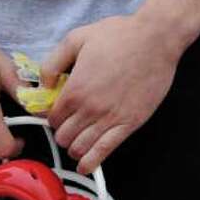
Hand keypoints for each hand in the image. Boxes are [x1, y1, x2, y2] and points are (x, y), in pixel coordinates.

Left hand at [41, 12, 182, 173]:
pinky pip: (104, 151)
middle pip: (63, 136)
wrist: (157, 38)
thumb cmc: (120, 35)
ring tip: (79, 139)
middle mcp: (90, 108)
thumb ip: (53, 62)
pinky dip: (91, 162)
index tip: (59, 111)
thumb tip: (43, 84)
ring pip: (80, 148)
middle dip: (63, 131)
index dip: (53, 116)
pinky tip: (86, 164)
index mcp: (75, 89)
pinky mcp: (130, 123)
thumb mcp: (78, 38)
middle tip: (70, 123)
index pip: (51, 119)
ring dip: (75, 146)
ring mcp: (110, 118)